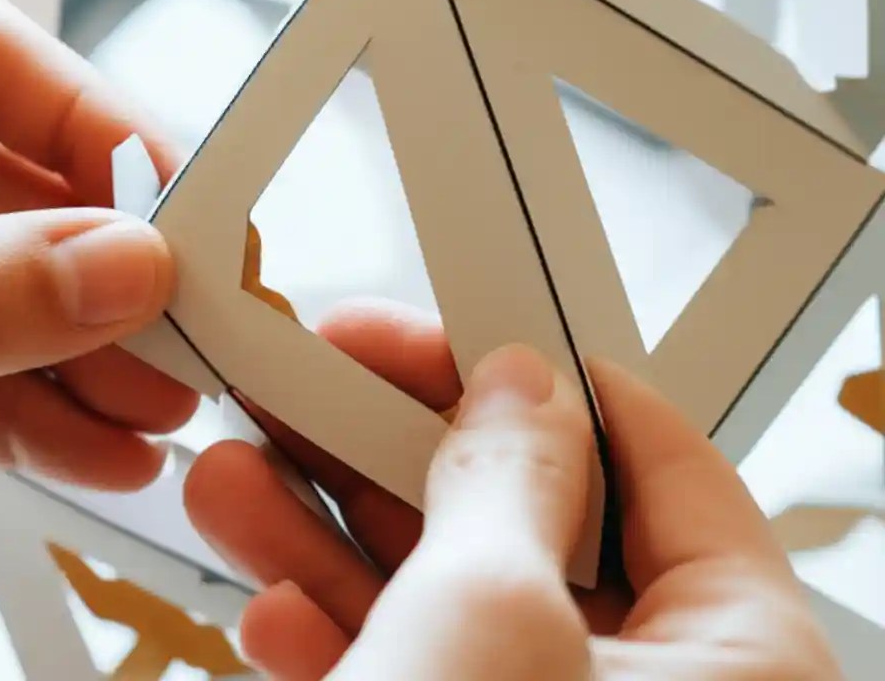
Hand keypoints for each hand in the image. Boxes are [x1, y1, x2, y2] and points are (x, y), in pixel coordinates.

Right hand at [186, 300, 839, 678]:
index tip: (454, 329)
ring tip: (238, 468)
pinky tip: (266, 595)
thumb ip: (503, 477)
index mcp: (737, 657)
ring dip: (328, 533)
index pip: (657, 457)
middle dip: (390, 451)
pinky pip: (405, 669)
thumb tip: (513, 388)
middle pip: (522, 519)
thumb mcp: (487, 613)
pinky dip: (331, 628)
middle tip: (310, 381)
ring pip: (442, 600)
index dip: (545, 375)